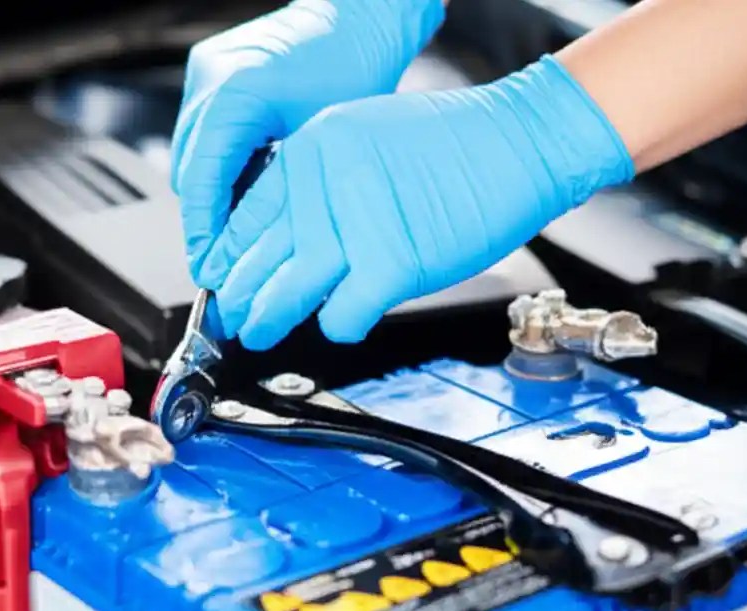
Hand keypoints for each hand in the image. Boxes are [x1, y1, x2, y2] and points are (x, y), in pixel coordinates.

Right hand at [172, 0, 446, 282]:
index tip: (209, 270)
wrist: (359, 14)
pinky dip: (219, 161)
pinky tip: (245, 183)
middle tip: (224, 261)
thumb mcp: (317, 147)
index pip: (202, 183)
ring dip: (212, 191)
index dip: (205, 234)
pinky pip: (202, 129)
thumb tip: (251, 249)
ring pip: (192, 154)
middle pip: (190, 172)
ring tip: (239, 227)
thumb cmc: (356, 66)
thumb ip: (276, 195)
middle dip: (206, 219)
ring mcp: (204, 73)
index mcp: (234, 97)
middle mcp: (208, 81)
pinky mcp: (209, 70)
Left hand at [203, 56, 634, 349]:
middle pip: (264, 255)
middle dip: (243, 294)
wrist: (523, 142)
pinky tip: (341, 325)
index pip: (251, 214)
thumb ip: (323, 187)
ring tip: (258, 334)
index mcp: (314, 148)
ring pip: (291, 289)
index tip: (223, 279)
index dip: (233, 255)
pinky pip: (344, 314)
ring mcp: (356, 223)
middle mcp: (325, 181)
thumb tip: (287, 240)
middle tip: (234, 317)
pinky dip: (340, 326)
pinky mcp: (391, 263)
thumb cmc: (459, 145)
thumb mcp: (365, 140)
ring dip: (271, 318)